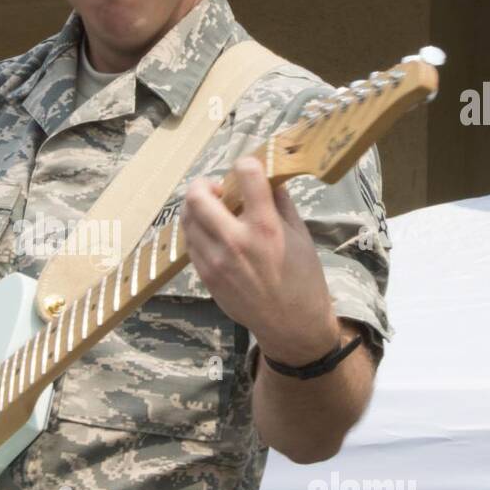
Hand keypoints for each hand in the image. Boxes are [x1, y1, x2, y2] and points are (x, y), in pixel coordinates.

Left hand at [179, 155, 339, 364]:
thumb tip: (268, 176)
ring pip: (187, 218)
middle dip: (204, 184)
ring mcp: (216, 260)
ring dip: (197, 207)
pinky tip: (213, 233)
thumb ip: (281, 203)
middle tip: (218, 189)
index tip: (249, 169)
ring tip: (213, 211)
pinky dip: (197, 230)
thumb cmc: (302, 279)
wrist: (290, 325)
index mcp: (265, 227)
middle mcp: (235, 241)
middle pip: (197, 196)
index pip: (246, 175)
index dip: (246, 165)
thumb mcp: (301, 236)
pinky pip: (190, 242)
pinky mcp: (206, 276)